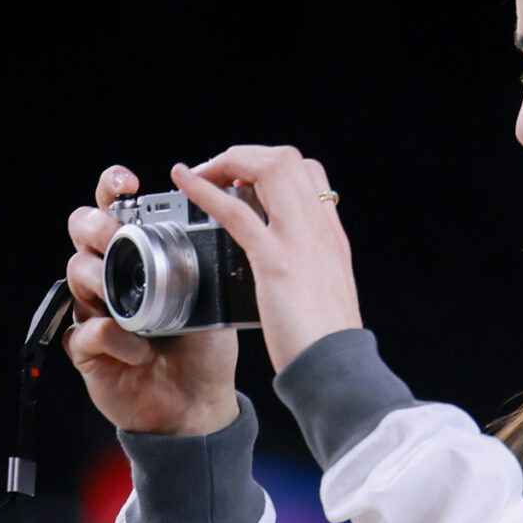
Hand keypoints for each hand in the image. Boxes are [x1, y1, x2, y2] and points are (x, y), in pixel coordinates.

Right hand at [63, 165, 241, 435]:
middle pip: (81, 230)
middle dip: (96, 226)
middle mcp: (110, 276)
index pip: (113, 208)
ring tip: (131, 300)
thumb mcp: (213, 296)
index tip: (128, 183)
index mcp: (138, 255)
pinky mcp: (88, 350)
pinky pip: (86, 332)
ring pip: (76, 273)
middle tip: (116, 235)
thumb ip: (204, 259)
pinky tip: (139, 350)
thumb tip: (217, 216)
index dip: (111, 188)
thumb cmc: (204, 347)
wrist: (199, 403)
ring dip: (101, 279)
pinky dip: (113, 337)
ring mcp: (94, 310)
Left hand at [168, 144, 362, 373]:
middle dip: (247, 156)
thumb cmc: (327, 339)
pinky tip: (186, 183)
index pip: (309, 174)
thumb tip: (287, 263)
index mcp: (330, 235)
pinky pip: (237, 212)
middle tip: (219, 173)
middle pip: (287, 160)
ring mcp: (300, 240)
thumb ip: (308, 265)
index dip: (273, 167)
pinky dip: (206, 190)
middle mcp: (319, 228)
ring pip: (267, 170)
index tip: (246, 181)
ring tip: (200, 174)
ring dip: (227, 162)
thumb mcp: (324, 288)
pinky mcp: (276, 261)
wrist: (337, 367)